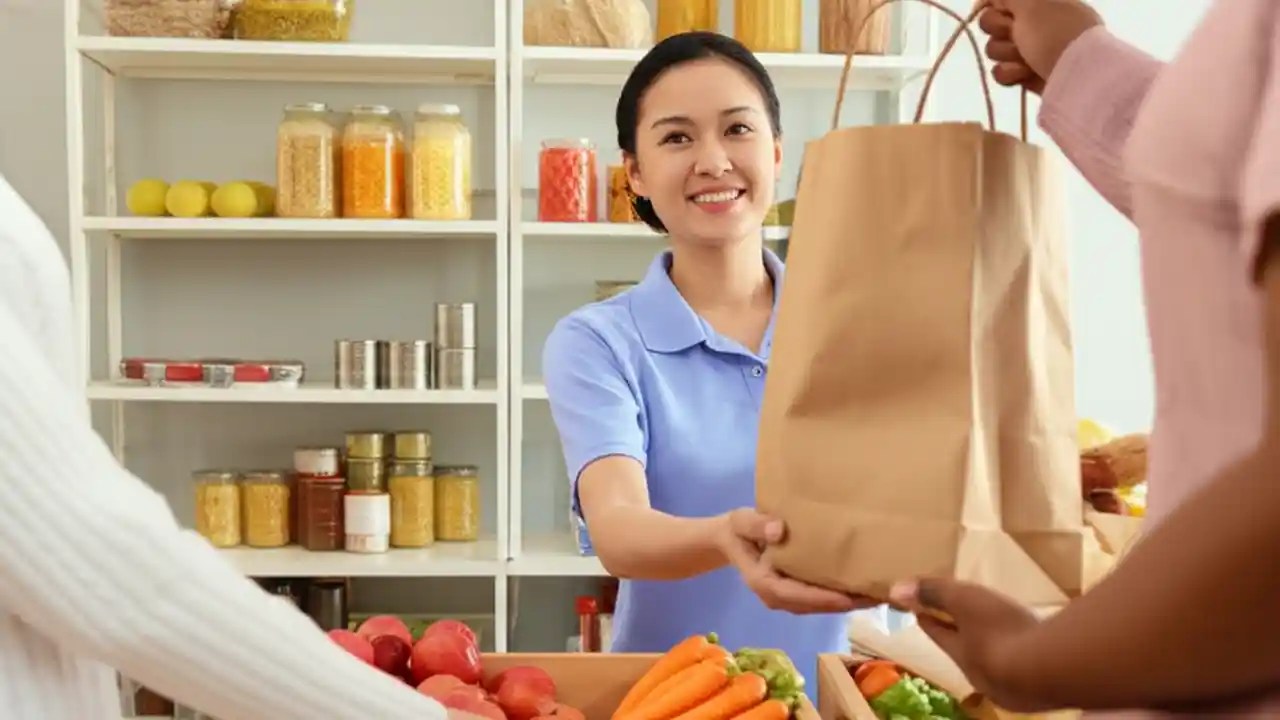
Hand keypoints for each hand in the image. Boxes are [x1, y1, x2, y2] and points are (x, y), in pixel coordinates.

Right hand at [718, 508, 876, 613]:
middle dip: (846, 603)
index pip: (794, 595)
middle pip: (814, 605)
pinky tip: (866, 586)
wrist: (732, 538)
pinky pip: (821, 597)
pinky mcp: (798, 592)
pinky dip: (843, 595)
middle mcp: (777, 597)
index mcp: (763, 583)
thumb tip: (779, 530)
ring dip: (849, 601)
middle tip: (879, 594)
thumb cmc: (739, 530)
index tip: (848, 597)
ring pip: (821, 605)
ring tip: (880, 592)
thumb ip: (756, 524)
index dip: (821, 598)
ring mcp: (789, 597)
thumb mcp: (741, 521)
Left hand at [890, 578, 1050, 711]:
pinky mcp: (1039, 694)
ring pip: (994, 665)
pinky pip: (1023, 673)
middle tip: (962, 623)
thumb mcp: (966, 601)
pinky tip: (1031, 653)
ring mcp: (1010, 689)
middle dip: (961, 638)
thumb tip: (896, 589)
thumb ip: (935, 592)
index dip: (929, 619)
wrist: (1053, 670)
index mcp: (960, 654)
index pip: (938, 634)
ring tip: (1000, 636)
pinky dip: (1021, 660)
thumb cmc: (1002, 631)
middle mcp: (980, 676)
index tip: (920, 611)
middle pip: (965, 653)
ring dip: (993, 650)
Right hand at [978, 0, 1103, 94]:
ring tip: (1026, 59)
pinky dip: (1010, 73)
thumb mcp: (1031, 1)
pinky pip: (1001, 71)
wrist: (1077, 75)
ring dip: (1007, 53)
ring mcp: (1028, 49)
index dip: (993, 6)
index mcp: (1037, 0)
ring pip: (994, 49)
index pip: (999, 0)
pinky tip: (1025, 74)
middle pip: (991, 24)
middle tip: (1016, 34)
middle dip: (999, 30)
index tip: (1001, 12)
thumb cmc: (1055, 32)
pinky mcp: (1025, 75)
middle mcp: (1032, 22)